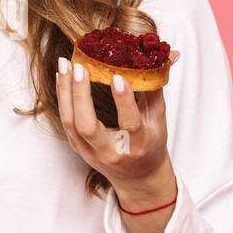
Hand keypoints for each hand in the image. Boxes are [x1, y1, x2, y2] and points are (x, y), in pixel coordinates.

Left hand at [55, 50, 180, 189]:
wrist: (137, 178)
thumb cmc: (150, 144)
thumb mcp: (159, 119)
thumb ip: (157, 86)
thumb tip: (170, 54)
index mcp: (137, 145)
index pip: (129, 123)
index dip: (123, 101)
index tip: (118, 77)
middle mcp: (111, 152)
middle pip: (88, 126)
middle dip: (80, 94)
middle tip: (79, 66)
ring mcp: (91, 152)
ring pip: (71, 123)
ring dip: (65, 92)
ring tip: (65, 64)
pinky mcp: (78, 148)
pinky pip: (66, 121)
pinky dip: (62, 97)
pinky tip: (62, 76)